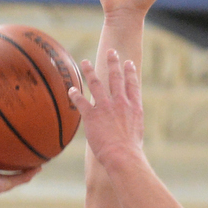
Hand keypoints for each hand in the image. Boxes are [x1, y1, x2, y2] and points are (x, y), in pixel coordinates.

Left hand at [68, 50, 145, 167]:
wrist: (123, 156)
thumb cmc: (131, 151)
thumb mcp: (137, 133)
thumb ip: (132, 124)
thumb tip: (129, 126)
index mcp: (134, 107)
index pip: (132, 84)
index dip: (130, 72)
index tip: (128, 63)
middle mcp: (120, 103)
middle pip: (116, 78)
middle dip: (113, 63)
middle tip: (111, 51)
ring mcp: (105, 107)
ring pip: (96, 83)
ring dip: (90, 71)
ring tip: (85, 62)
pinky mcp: (92, 116)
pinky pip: (80, 101)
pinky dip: (75, 94)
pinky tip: (70, 89)